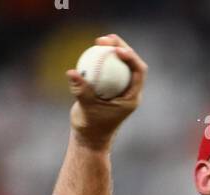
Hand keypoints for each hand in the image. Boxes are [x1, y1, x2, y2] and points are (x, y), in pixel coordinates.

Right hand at [67, 34, 146, 149]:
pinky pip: (108, 68)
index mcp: (132, 97)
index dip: (131, 56)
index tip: (116, 49)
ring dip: (111, 50)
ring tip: (98, 40)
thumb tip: (71, 72)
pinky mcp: (111, 87)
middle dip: (121, 47)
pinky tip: (92, 50)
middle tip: (105, 39)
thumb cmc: (90, 129)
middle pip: (131, 63)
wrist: (89, 140)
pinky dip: (101, 59)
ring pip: (120, 64)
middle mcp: (129, 91)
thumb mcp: (85, 109)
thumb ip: (80, 90)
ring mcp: (121, 89)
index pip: (138, 72)